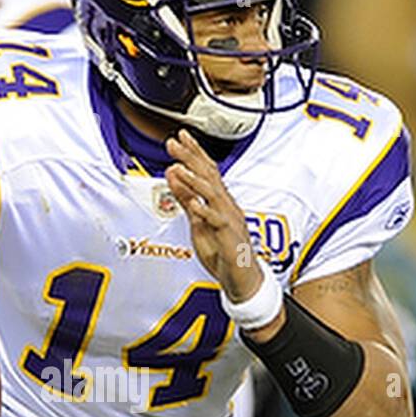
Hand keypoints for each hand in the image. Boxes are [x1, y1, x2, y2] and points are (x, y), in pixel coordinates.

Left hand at [165, 129, 261, 301]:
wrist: (243, 279)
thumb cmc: (223, 252)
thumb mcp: (198, 223)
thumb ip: (185, 200)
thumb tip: (172, 176)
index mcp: (218, 201)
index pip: (206, 171)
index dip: (193, 153)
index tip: (180, 137)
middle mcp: (226, 206)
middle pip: (209, 176)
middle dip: (191, 158)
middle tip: (175, 143)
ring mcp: (229, 220)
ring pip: (213, 195)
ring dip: (195, 180)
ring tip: (180, 167)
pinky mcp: (230, 237)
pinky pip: (218, 221)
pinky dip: (206, 212)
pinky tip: (195, 205)